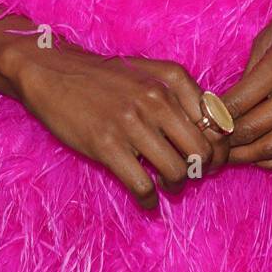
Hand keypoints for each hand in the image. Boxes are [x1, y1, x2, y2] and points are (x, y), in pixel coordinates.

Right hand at [0, 36, 229, 208]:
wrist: (53, 71)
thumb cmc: (103, 76)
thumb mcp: (148, 72)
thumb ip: (181, 94)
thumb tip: (211, 130)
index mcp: (172, 79)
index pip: (216, 121)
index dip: (218, 147)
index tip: (208, 158)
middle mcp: (157, 98)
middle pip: (202, 151)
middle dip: (200, 170)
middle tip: (187, 174)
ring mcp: (132, 122)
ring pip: (176, 172)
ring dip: (174, 186)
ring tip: (164, 184)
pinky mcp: (107, 145)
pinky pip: (142, 186)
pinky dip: (149, 200)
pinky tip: (146, 199)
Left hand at [218, 0, 271, 169]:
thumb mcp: (269, 35)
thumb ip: (249, 72)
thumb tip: (228, 105)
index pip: (238, 105)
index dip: (215, 119)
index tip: (202, 123)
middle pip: (255, 130)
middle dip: (227, 142)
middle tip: (211, 144)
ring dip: (249, 157)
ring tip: (231, 156)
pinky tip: (261, 158)